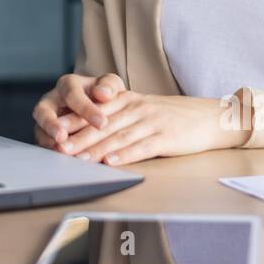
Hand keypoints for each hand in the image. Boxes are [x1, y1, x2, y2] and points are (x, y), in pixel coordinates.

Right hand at [32, 73, 126, 151]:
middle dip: (52, 125)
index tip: (102, 123)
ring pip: (40, 131)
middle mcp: (52, 101)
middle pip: (43, 111)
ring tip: (61, 152)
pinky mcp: (45, 138)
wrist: (102, 108)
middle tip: (62, 138)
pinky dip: (53, 153)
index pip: (72, 94)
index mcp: (68, 85)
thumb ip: (109, 86)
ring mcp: (46, 121)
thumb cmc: (105, 96)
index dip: (86, 109)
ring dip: (49, 142)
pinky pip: (44, 146)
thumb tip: (104, 94)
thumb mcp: (110, 86)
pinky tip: (65, 162)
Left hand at [55, 91, 251, 164]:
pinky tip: (112, 163)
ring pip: (119, 136)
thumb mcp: (143, 110)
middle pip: (103, 125)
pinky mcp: (166, 137)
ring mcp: (152, 122)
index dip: (73, 120)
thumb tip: (89, 132)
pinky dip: (126, 155)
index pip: (95, 110)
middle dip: (78, 137)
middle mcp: (137, 108)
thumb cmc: (173, 117)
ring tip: (78, 160)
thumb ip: (119, 116)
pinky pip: (143, 147)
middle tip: (58, 148)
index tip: (53, 130)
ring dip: (97, 149)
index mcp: (129, 100)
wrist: (209, 117)